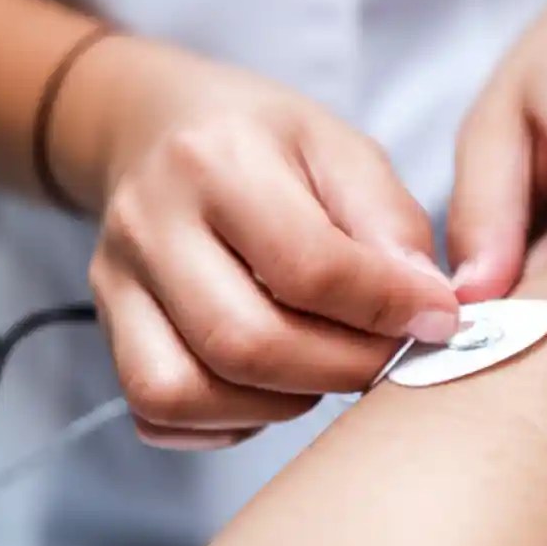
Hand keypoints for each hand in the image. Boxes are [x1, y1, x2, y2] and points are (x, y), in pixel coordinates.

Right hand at [74, 41, 457, 448]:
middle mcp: (150, 224)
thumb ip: (390, 222)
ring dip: (281, 404)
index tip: (439, 320)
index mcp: (215, 160)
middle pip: (245, 344)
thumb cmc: (260, 139)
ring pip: (187, 392)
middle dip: (341, 369)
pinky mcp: (106, 326)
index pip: (310, 267)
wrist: (154, 124)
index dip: (388, 310)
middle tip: (388, 356)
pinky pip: (157, 412)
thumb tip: (430, 310)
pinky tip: (266, 385)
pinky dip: (225, 421)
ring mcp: (115, 281)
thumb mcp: (339, 146)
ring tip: (325, 367)